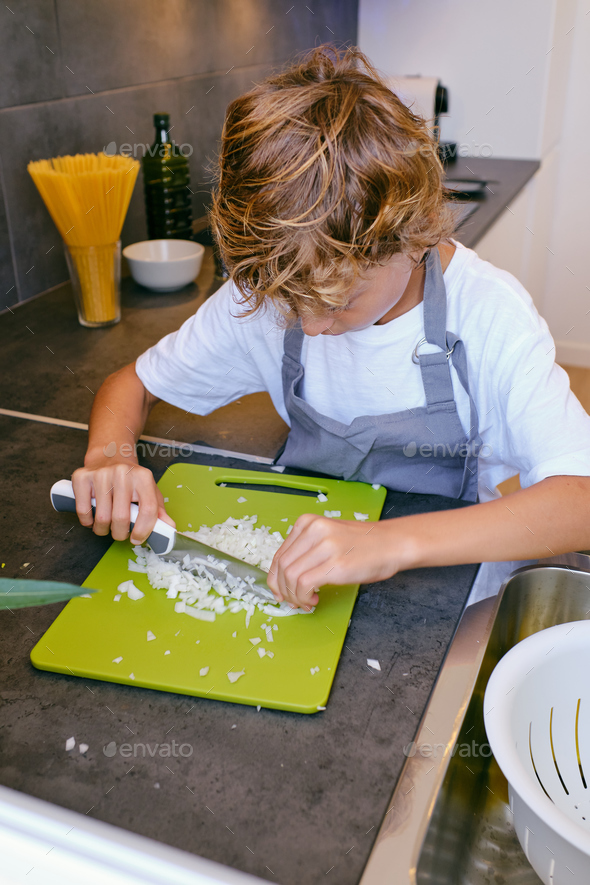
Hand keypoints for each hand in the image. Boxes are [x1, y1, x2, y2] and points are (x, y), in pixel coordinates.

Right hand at [71, 458, 174, 543]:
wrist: (109, 453)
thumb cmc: (131, 477)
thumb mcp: (149, 490)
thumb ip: (159, 510)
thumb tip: (168, 528)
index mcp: (143, 477)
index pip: (147, 510)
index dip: (143, 530)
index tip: (137, 539)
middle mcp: (122, 473)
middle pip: (121, 518)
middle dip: (120, 533)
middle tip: (119, 532)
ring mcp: (101, 474)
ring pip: (102, 518)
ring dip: (103, 530)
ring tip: (106, 525)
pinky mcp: (82, 477)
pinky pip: (83, 511)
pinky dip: (87, 522)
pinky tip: (93, 518)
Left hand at [267, 514, 400, 609]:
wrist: (393, 544)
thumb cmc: (363, 544)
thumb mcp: (328, 536)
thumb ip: (306, 549)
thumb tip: (286, 576)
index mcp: (307, 522)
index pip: (279, 554)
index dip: (275, 578)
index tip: (279, 591)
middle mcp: (313, 530)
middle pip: (282, 566)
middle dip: (282, 589)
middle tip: (292, 601)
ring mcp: (324, 547)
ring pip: (291, 577)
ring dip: (294, 596)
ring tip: (306, 602)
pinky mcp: (335, 565)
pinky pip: (305, 585)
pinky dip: (304, 597)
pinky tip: (314, 600)